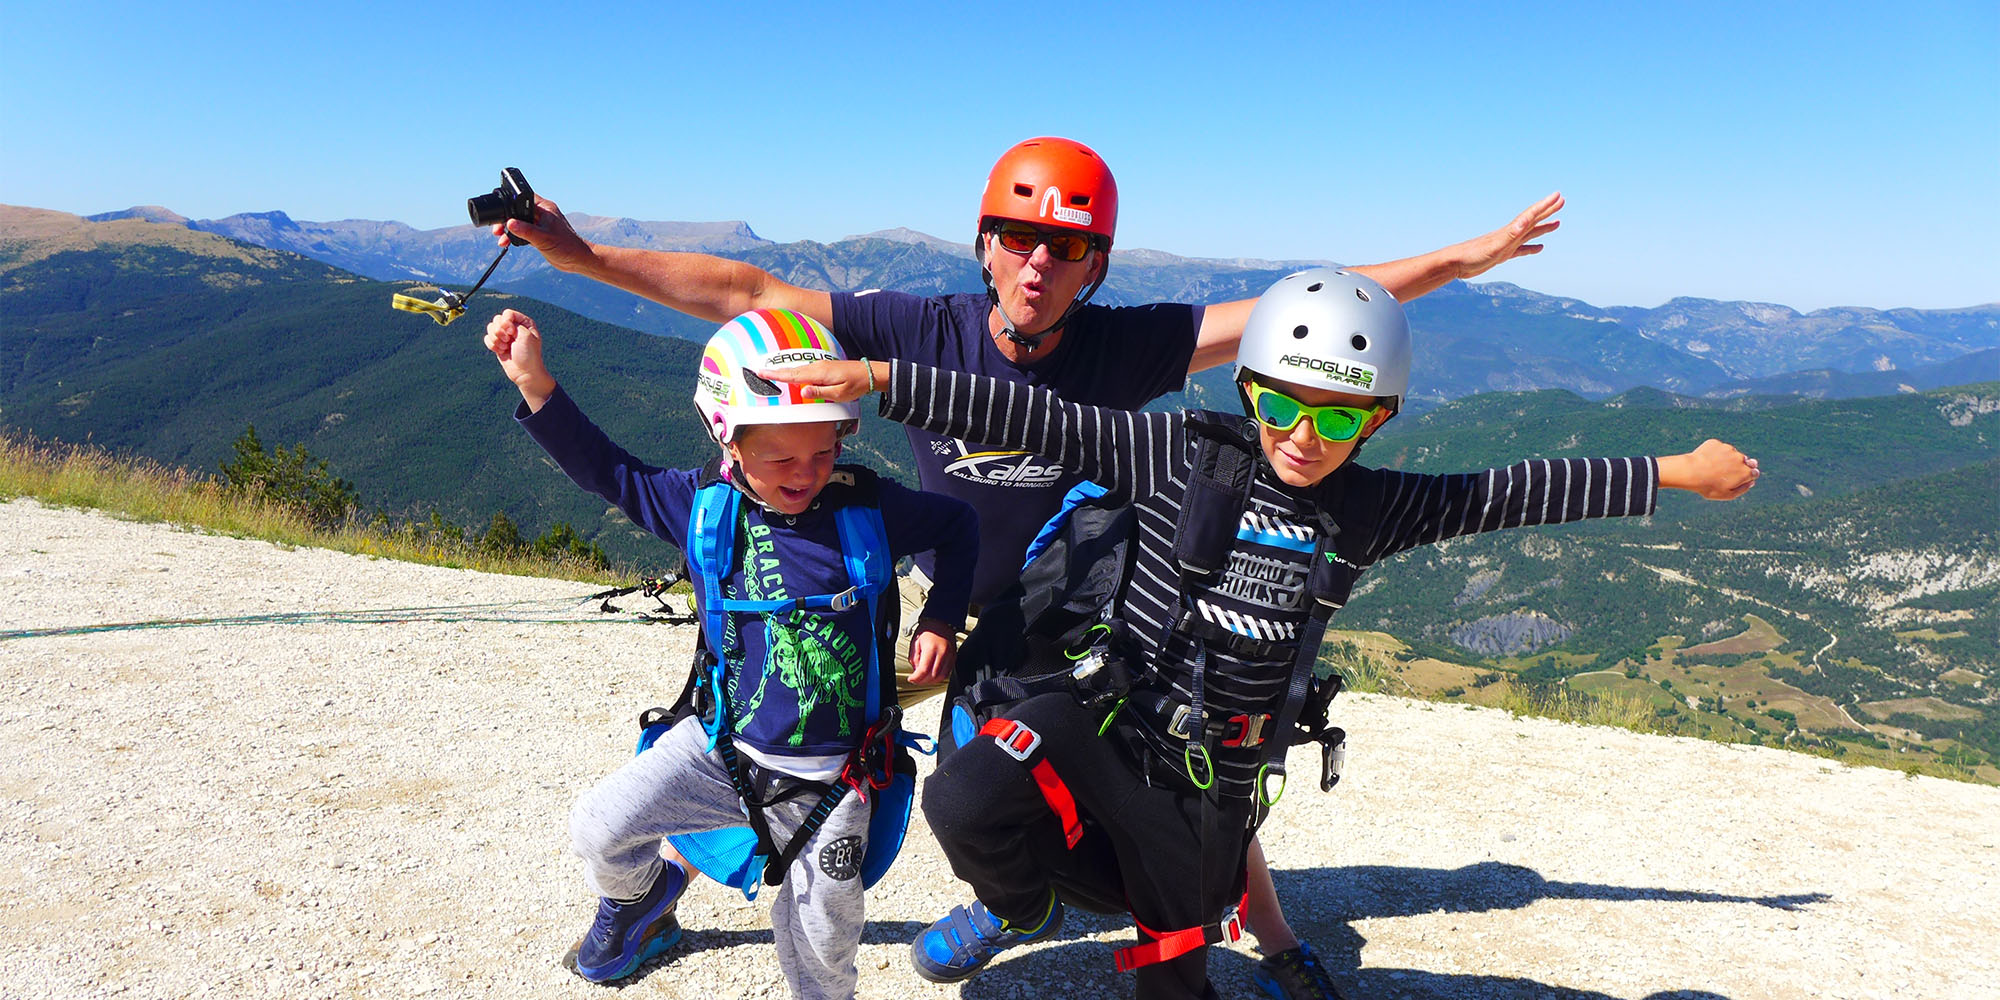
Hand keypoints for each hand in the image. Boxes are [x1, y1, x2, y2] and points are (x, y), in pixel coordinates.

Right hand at [484, 309, 556, 408]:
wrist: (525, 373)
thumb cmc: (529, 355)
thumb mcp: (525, 335)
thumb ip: (513, 323)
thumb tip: (500, 322)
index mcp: (524, 323)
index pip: (507, 313)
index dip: (506, 322)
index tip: (512, 332)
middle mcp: (514, 328)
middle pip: (497, 319)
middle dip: (500, 331)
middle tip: (508, 340)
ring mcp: (505, 336)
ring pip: (490, 328)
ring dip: (496, 339)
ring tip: (505, 347)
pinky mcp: (498, 345)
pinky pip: (487, 339)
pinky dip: (492, 346)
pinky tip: (501, 352)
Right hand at [492, 194, 593, 273]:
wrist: (577, 260)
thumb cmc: (566, 247)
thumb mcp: (543, 238)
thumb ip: (526, 231)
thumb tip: (509, 223)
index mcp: (545, 208)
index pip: (523, 197)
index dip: (510, 201)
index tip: (499, 210)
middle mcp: (542, 214)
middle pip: (518, 210)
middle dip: (506, 219)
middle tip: (496, 228)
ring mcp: (540, 224)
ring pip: (519, 222)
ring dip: (508, 229)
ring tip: (499, 237)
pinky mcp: (539, 235)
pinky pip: (522, 232)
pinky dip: (514, 237)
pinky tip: (507, 243)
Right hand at [758, 359, 884, 402]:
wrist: (868, 374)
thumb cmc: (855, 385)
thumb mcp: (839, 393)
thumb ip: (820, 393)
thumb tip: (802, 392)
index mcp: (819, 374)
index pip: (792, 375)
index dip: (776, 375)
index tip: (761, 372)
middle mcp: (816, 367)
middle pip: (791, 371)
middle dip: (774, 372)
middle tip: (757, 372)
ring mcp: (819, 366)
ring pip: (796, 370)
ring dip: (782, 372)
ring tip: (768, 373)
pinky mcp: (822, 368)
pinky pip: (803, 370)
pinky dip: (792, 372)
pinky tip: (788, 375)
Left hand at [906, 620, 957, 685]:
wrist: (941, 622)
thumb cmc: (927, 630)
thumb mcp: (915, 643)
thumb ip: (915, 659)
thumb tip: (916, 671)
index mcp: (931, 648)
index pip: (924, 670)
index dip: (916, 678)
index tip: (911, 679)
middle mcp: (943, 653)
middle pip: (933, 676)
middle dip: (923, 681)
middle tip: (916, 680)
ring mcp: (950, 656)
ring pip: (941, 677)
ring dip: (931, 681)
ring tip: (923, 679)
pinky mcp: (954, 657)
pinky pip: (947, 673)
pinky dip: (938, 677)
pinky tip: (932, 675)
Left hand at [1451, 192, 1563, 279]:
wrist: (1455, 264)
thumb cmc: (1473, 255)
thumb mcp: (1495, 246)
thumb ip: (1511, 234)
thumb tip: (1526, 221)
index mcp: (1511, 231)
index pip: (1532, 215)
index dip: (1546, 205)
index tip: (1559, 196)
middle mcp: (1510, 234)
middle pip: (1533, 220)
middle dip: (1547, 210)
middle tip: (1562, 201)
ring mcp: (1506, 244)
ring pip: (1530, 233)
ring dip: (1543, 228)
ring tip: (1557, 223)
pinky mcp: (1502, 254)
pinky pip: (1521, 249)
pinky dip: (1531, 247)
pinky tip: (1539, 248)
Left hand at [1659, 439, 1759, 499]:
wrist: (1691, 472)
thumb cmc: (1708, 487)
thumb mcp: (1727, 495)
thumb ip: (1742, 489)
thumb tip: (1751, 482)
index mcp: (1745, 472)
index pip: (1754, 473)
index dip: (1748, 476)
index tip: (1739, 479)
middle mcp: (1740, 458)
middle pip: (1745, 462)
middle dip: (1739, 466)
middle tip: (1726, 472)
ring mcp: (1728, 449)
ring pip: (1731, 453)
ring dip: (1727, 459)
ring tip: (1713, 467)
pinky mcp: (1717, 443)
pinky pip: (1718, 448)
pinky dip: (1714, 453)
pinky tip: (1706, 460)